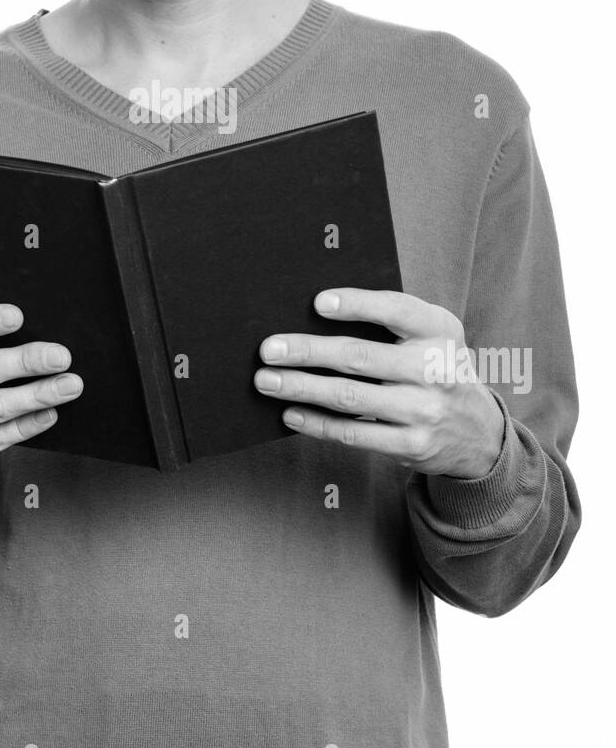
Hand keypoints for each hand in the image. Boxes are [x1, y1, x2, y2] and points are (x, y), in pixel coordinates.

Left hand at [255, 289, 504, 478]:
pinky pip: (354, 434)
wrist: (478, 431)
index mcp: (440, 330)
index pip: (397, 310)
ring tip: (267, 381)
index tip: (318, 302)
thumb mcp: (433, 336)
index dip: (357, 304)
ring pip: (349, 397)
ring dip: (301, 388)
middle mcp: (435, 369)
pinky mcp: (411, 445)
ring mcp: (424, 410)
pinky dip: (317, 423)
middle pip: (359, 356)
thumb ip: (392, 321)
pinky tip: (291, 413)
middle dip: (308, 351)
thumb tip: (318, 313)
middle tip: (269, 349)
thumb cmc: (438, 369)